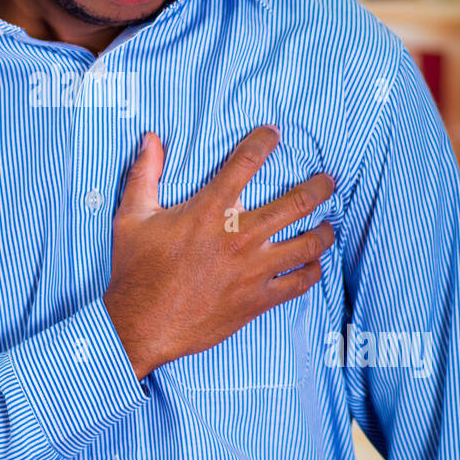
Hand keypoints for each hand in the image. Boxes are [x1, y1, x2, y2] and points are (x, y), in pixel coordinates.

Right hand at [102, 126, 334, 379]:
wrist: (141, 325)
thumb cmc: (136, 270)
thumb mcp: (132, 216)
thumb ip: (144, 174)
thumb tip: (151, 140)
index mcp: (209, 211)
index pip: (246, 162)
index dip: (263, 141)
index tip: (273, 134)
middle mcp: (239, 237)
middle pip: (296, 203)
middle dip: (319, 187)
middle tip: (327, 180)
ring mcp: (253, 270)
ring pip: (307, 244)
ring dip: (324, 230)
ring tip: (328, 224)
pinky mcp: (257, 300)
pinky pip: (299, 283)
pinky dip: (312, 271)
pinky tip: (314, 264)